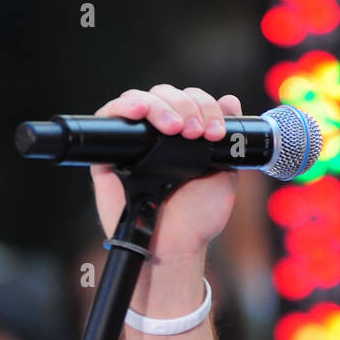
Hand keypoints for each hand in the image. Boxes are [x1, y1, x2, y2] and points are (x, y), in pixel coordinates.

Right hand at [91, 86, 241, 263]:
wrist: (176, 245)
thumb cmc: (198, 217)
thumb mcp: (225, 174)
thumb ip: (229, 140)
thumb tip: (231, 100)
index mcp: (184, 135)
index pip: (190, 101)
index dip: (204, 106)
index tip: (215, 131)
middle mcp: (158, 134)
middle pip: (165, 95)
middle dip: (185, 107)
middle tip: (195, 131)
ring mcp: (134, 142)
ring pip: (139, 100)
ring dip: (159, 105)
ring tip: (174, 127)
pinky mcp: (109, 153)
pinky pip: (108, 117)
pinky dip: (122, 107)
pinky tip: (139, 112)